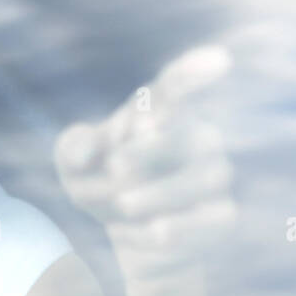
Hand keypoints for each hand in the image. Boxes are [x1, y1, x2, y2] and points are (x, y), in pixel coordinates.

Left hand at [53, 45, 236, 277]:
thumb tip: (87, 150)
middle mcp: (198, 137)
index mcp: (160, 112)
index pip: (177, 86)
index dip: (195, 73)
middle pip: (190, 135)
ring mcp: (215, 176)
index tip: (220, 58)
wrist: (126, 236)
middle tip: (116, 166)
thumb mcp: (74, 167)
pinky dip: (169, 230)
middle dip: (152, 150)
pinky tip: (129, 232)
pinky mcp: (222, 216)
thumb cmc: (100, 184)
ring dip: (160, 192)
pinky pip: (207, 221)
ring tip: (123, 204)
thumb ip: (73, 149)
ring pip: (205, 179)